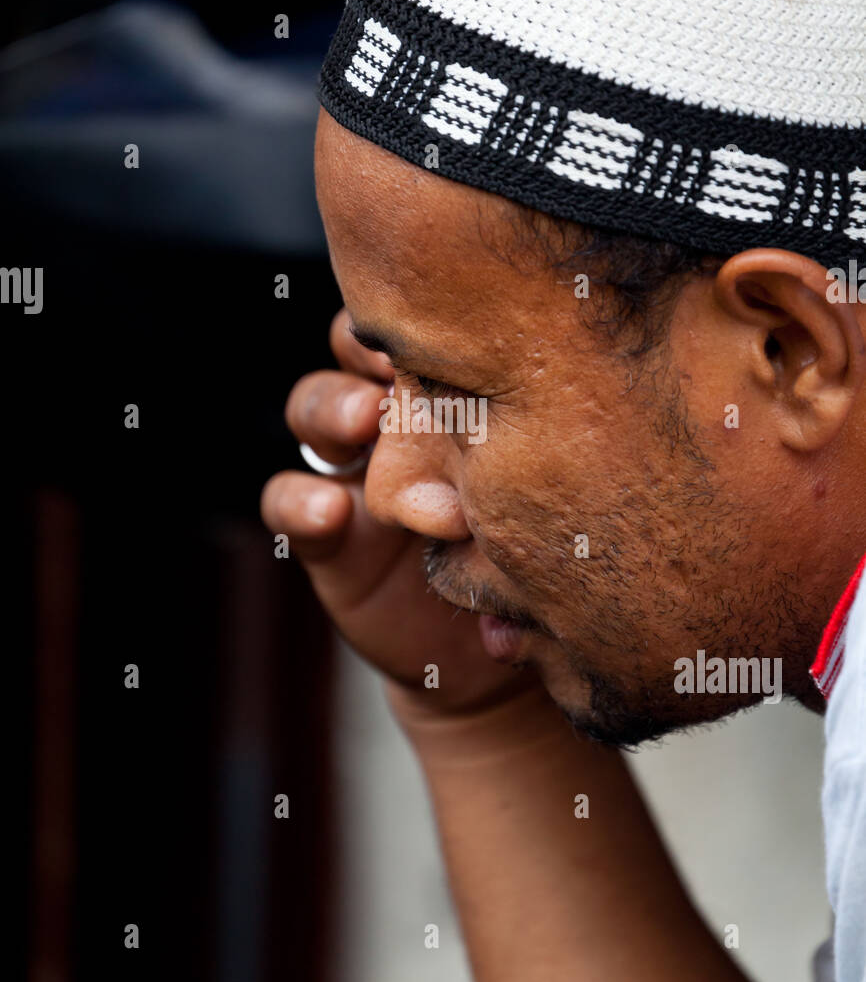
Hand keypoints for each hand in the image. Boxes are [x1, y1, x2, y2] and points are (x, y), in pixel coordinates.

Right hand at [260, 309, 542, 715]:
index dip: (421, 318)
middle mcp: (394, 422)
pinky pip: (290, 502)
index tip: (444, 320)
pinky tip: (331, 512)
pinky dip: (301, 502)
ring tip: (361, 425)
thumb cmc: (534, 560)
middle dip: (366, 350)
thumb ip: (525, 451)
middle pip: (352, 352)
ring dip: (330, 408)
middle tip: (395, 368)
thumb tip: (538, 404)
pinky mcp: (326, 536)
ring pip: (312, 411)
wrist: (497, 663)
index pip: (421, 329)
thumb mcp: (540, 495)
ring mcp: (353, 474)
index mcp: (449, 394)